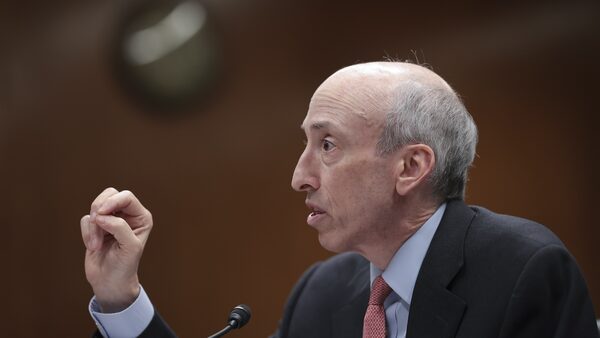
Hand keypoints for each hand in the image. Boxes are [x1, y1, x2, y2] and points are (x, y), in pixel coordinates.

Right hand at [80, 187, 152, 311]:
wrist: (109, 282)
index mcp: (141, 217)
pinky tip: (94, 246)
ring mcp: (111, 219)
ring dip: (93, 226)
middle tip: (96, 223)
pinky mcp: (96, 226)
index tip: (100, 214)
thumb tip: (101, 215)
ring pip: (95, 207)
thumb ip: (119, 227)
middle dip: (99, 208)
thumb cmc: (125, 266)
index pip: (127, 197)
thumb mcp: (129, 247)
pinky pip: (86, 220)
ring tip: (96, 245)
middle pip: (110, 194)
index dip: (113, 201)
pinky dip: (87, 233)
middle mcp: (127, 215)